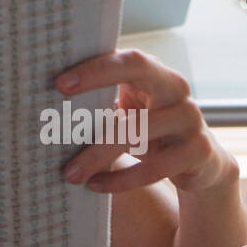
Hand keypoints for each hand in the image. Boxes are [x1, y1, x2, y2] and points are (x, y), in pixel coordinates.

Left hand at [55, 49, 233, 194]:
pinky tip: (96, 186)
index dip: (94, 69)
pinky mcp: (199, 150)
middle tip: (56, 122)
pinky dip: (121, 179)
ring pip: (139, 131)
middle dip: (93, 93)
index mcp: (153, 72)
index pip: (126, 60)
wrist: (201, 161)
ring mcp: (190, 117)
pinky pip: (155, 166)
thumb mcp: (128, 111)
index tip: (59, 84)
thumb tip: (44, 104)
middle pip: (136, 76)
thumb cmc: (148, 128)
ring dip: (99, 155)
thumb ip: (101, 101)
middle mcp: (175, 88)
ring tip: (70, 173)